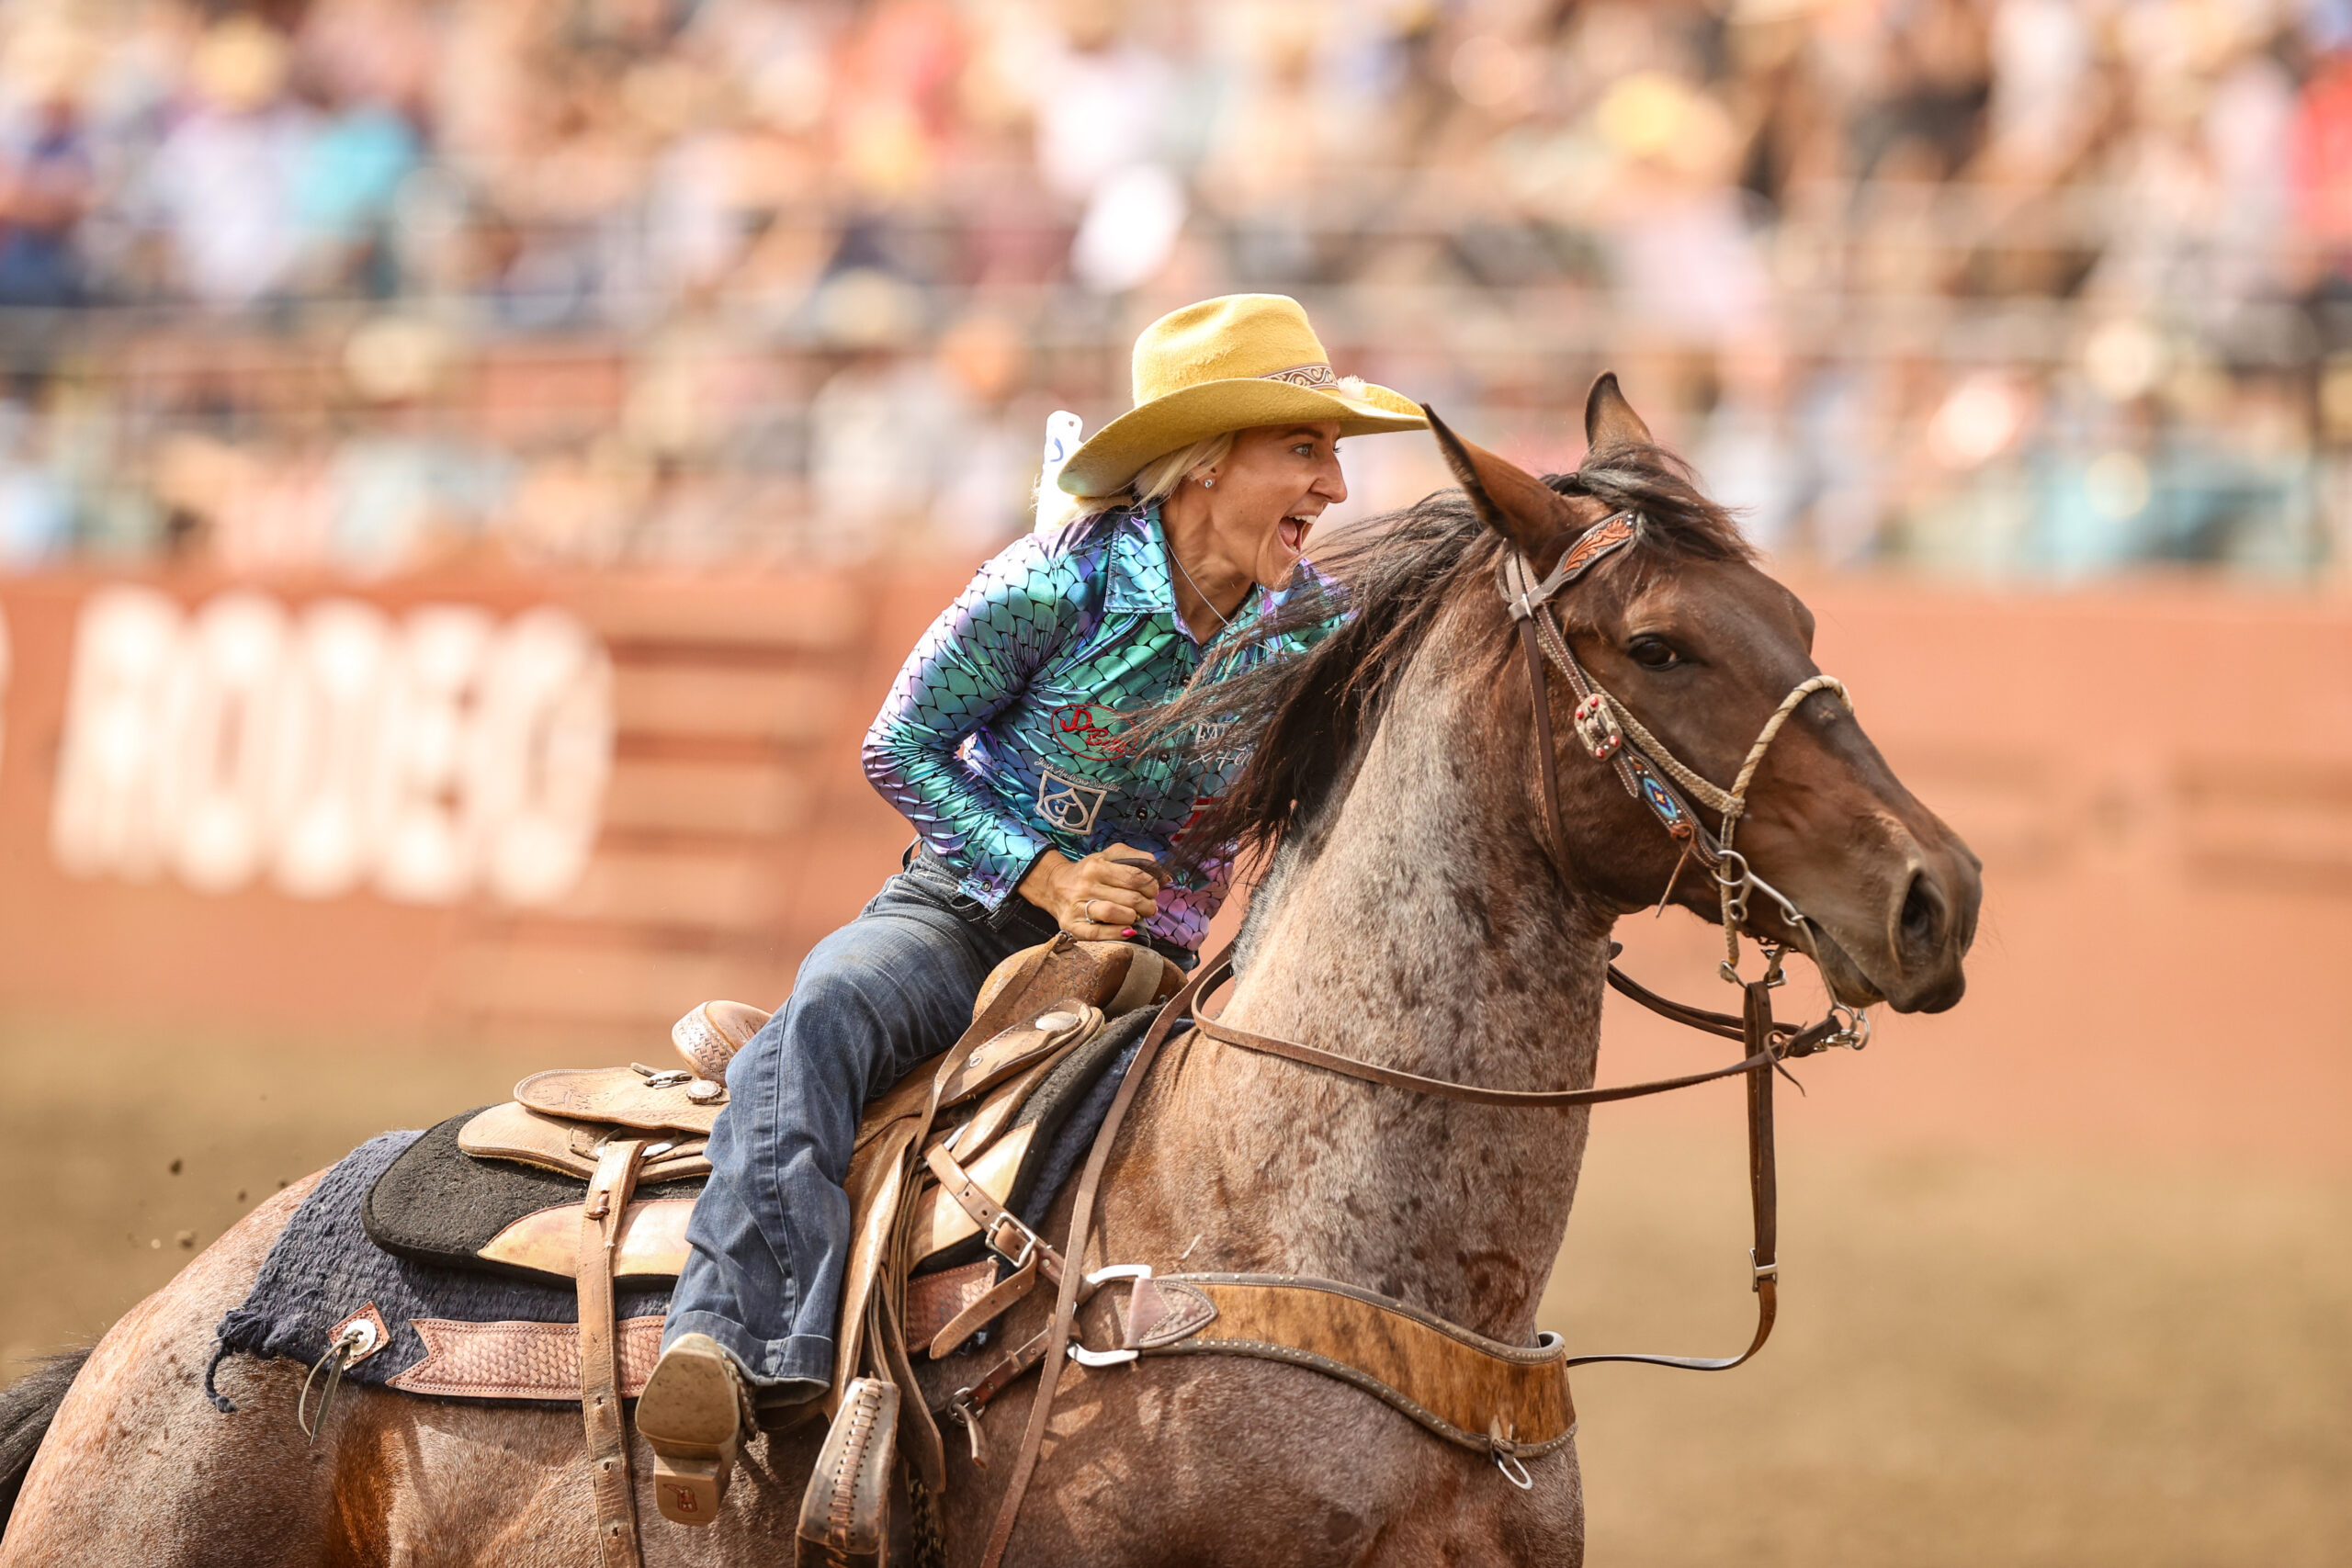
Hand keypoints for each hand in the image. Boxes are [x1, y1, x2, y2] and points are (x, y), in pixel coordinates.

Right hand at [1017, 844, 1165, 939]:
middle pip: (1129, 898)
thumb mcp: (1110, 856)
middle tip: (1149, 906)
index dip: (1151, 886)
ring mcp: (1077, 907)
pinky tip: (1127, 930)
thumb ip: (1138, 859)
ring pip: (1113, 914)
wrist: (1055, 886)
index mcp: (1097, 866)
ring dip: (1134, 918)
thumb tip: (1165, 877)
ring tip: (1137, 916)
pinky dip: (1117, 933)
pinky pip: (1098, 934)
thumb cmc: (1089, 872)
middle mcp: (1085, 885)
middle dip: (1147, 905)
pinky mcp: (1071, 925)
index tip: (1154, 890)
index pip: (1135, 877)